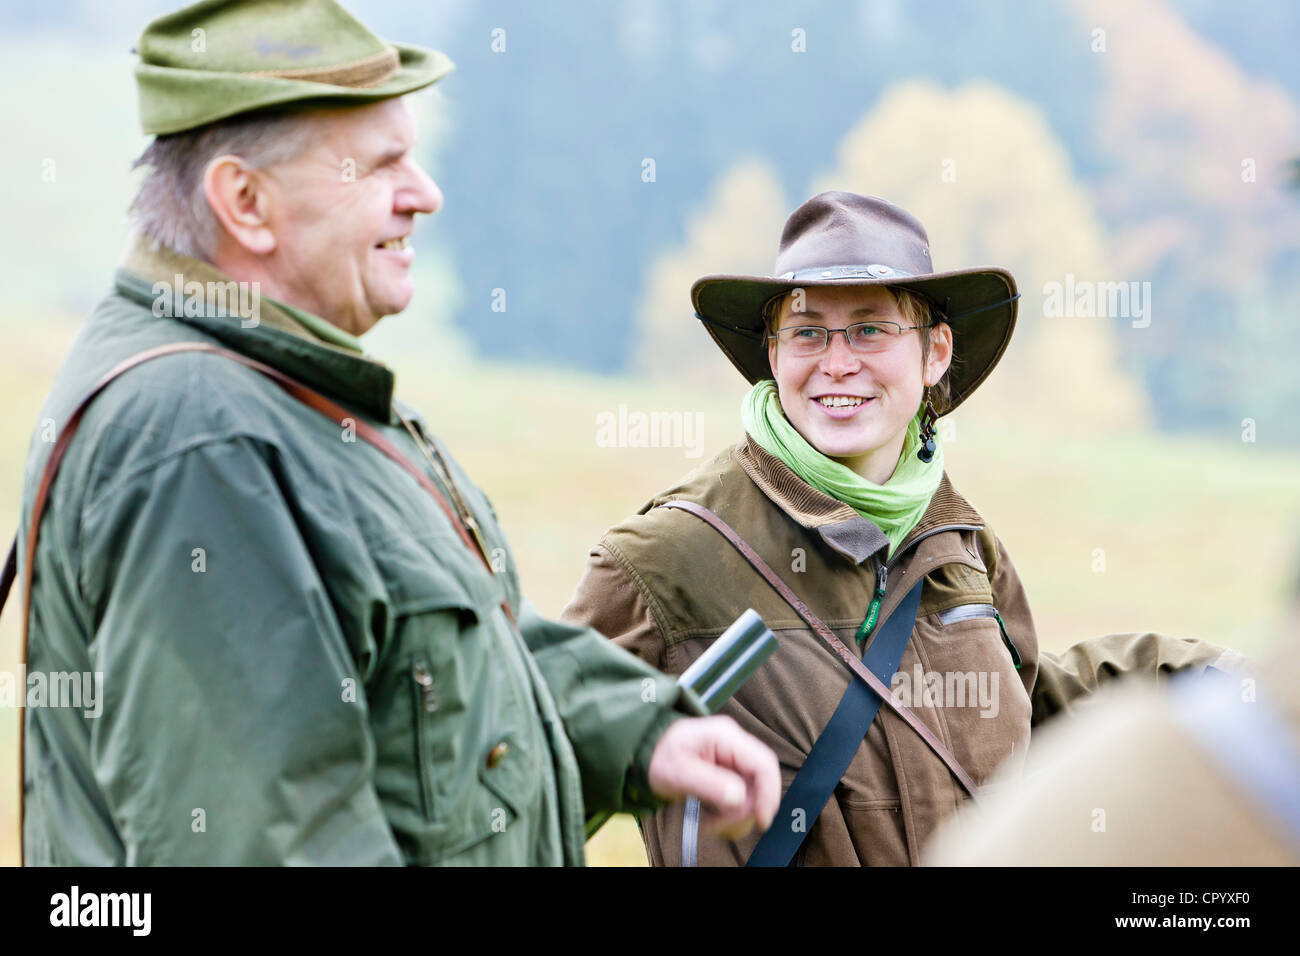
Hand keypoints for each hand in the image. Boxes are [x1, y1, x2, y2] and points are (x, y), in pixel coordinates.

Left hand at [647, 715, 780, 839]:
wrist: (649, 755)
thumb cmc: (659, 757)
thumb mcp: (677, 771)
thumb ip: (708, 783)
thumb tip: (739, 799)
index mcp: (726, 736)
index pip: (764, 763)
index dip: (768, 793)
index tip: (761, 820)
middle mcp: (737, 746)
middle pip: (761, 783)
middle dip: (745, 810)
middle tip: (718, 826)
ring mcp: (736, 761)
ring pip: (754, 796)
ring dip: (736, 817)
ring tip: (709, 824)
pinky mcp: (733, 776)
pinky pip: (744, 801)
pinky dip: (731, 817)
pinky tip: (712, 820)